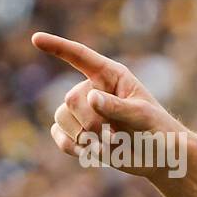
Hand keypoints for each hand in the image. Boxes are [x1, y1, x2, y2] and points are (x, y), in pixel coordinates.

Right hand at [32, 31, 184, 177]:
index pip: (81, 56)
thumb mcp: (143, 116)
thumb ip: (118, 106)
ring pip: (62, 118)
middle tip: (116, 135)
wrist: (159, 156)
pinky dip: (73, 147)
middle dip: (92, 121)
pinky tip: (91, 152)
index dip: (58, 47)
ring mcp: (83, 111)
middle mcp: (92, 90)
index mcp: (110, 76)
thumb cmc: (157, 129)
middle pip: (72, 99)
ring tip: (110, 144)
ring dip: (84, 136)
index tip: (36, 39)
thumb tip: (91, 97)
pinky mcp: (78, 132)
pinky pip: (60, 135)